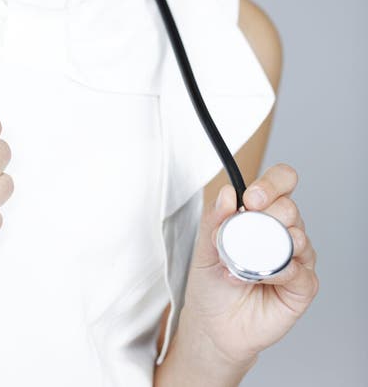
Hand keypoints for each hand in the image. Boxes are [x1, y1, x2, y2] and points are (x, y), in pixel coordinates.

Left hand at [179, 163, 318, 367]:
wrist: (213, 325)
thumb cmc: (212, 283)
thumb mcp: (204, 246)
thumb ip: (214, 218)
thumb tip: (226, 193)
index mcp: (263, 213)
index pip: (282, 182)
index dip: (273, 183)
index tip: (252, 197)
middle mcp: (283, 231)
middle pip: (290, 207)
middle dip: (266, 215)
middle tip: (245, 229)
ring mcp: (296, 259)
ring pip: (299, 237)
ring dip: (268, 247)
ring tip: (242, 264)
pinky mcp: (302, 286)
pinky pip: (300, 271)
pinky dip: (278, 272)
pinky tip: (259, 278)